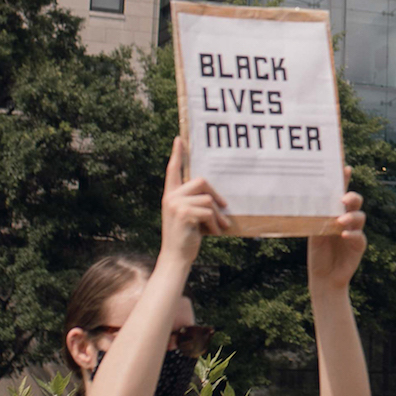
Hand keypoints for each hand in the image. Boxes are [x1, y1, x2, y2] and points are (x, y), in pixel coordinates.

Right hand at [161, 138, 229, 261]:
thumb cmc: (187, 237)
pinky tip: (214, 233)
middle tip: (224, 209)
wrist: (176, 257)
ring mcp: (175, 204)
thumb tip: (216, 196)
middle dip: (216, 195)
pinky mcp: (183, 213)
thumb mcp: (190, 216)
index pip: (173, 170)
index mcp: (171, 195)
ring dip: (218, 215)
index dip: (177, 154)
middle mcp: (170, 197)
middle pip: (201, 181)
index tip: (179, 139)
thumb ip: (196, 202)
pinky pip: (209, 212)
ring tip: (218, 227)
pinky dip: (216, 224)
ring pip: (208, 199)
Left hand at [307, 168, 366, 289]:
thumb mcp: (312, 232)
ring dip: (351, 216)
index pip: (340, 192)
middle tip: (343, 199)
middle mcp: (347, 219)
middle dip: (352, 197)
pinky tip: (344, 234)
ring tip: (340, 221)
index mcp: (335, 212)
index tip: (345, 168)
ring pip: (359, 217)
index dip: (344, 180)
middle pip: (355, 202)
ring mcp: (354, 231)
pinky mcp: (358, 245)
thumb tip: (308, 201)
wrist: (324, 276)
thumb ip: (316, 218)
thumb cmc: (318, 252)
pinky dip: (352, 234)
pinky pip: (359, 236)